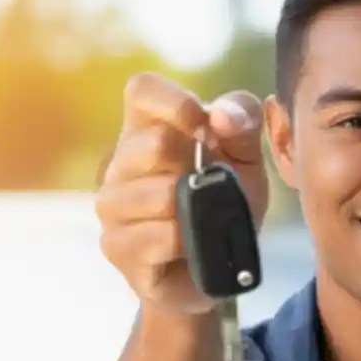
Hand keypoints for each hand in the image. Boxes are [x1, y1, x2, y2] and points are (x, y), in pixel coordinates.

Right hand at [95, 73, 269, 314]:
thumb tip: (221, 114)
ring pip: (158, 194)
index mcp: (148, 129)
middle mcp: (120, 163)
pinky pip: (161, 236)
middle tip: (210, 188)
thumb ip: (243, 125)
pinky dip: (189, 241)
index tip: (207, 128)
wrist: (217, 271)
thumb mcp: (247, 161)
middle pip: (152, 143)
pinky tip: (192, 246)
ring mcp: (112, 206)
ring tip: (201, 220)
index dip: (176, 102)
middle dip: (196, 166)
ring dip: (196, 209)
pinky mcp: (117, 246)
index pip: (142, 89)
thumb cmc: (226, 205)